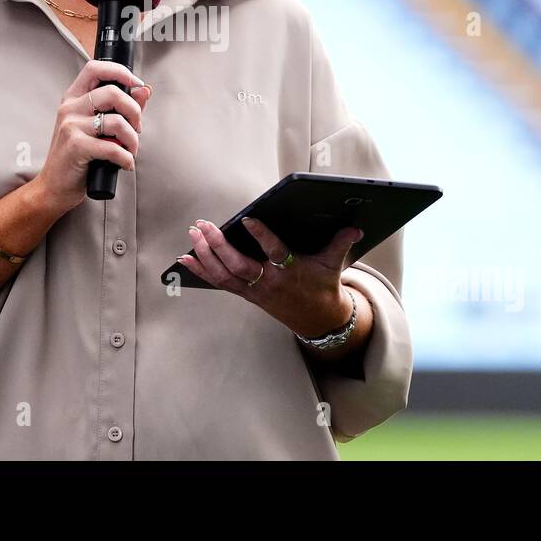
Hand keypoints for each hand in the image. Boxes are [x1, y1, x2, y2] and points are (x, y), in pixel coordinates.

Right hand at [33, 59, 152, 214]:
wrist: (54, 186)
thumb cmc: (77, 156)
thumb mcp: (96, 128)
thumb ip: (120, 108)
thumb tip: (144, 90)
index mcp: (73, 97)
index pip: (95, 68)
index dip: (120, 71)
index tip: (137, 84)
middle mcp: (70, 108)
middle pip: (113, 92)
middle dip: (134, 111)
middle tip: (137, 128)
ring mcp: (71, 126)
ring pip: (117, 121)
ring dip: (132, 139)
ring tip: (130, 150)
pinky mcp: (76, 146)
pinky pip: (113, 148)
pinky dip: (126, 158)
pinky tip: (125, 164)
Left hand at [177, 216, 361, 336]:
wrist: (318, 321)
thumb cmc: (323, 286)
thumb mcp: (333, 264)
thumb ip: (340, 242)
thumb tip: (355, 226)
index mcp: (290, 271)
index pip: (275, 251)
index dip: (262, 236)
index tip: (248, 219)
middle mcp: (269, 282)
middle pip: (238, 265)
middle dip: (218, 245)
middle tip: (203, 225)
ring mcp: (254, 291)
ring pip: (224, 275)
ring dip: (204, 255)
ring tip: (192, 235)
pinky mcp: (246, 295)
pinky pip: (219, 283)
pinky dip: (201, 270)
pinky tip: (185, 258)